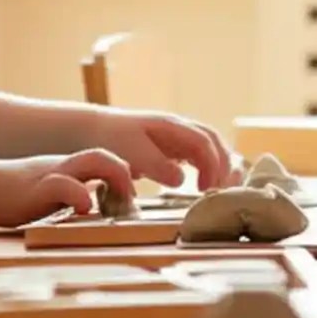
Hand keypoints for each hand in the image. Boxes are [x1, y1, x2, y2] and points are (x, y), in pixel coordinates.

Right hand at [0, 149, 134, 227]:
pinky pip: (65, 185)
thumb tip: (95, 210)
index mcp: (70, 168)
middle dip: (125, 174)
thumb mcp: (49, 193)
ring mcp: (52, 174)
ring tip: (120, 204)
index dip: (123, 176)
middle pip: (104, 155)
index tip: (129, 201)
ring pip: (94, 160)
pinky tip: (85, 209)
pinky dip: (80, 195)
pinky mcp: (37, 188)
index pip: (105, 161)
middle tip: (130, 202)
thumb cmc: (11, 196)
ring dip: (115, 178)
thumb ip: (71, 195)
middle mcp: (65, 166)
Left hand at [84, 109, 233, 190]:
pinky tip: (208, 185)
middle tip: (221, 191)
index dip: (211, 165)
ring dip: (219, 166)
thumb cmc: (110, 139)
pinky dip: (209, 168)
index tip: (206, 190)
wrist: (93, 129)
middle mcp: (180, 128)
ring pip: (210, 147)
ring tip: (221, 189)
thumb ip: (155, 165)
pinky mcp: (173, 147)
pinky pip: (200, 155)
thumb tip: (181, 181)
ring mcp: (178, 137)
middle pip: (214, 142)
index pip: (204, 142)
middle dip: (224, 165)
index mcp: (172, 126)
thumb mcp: (130, 152)